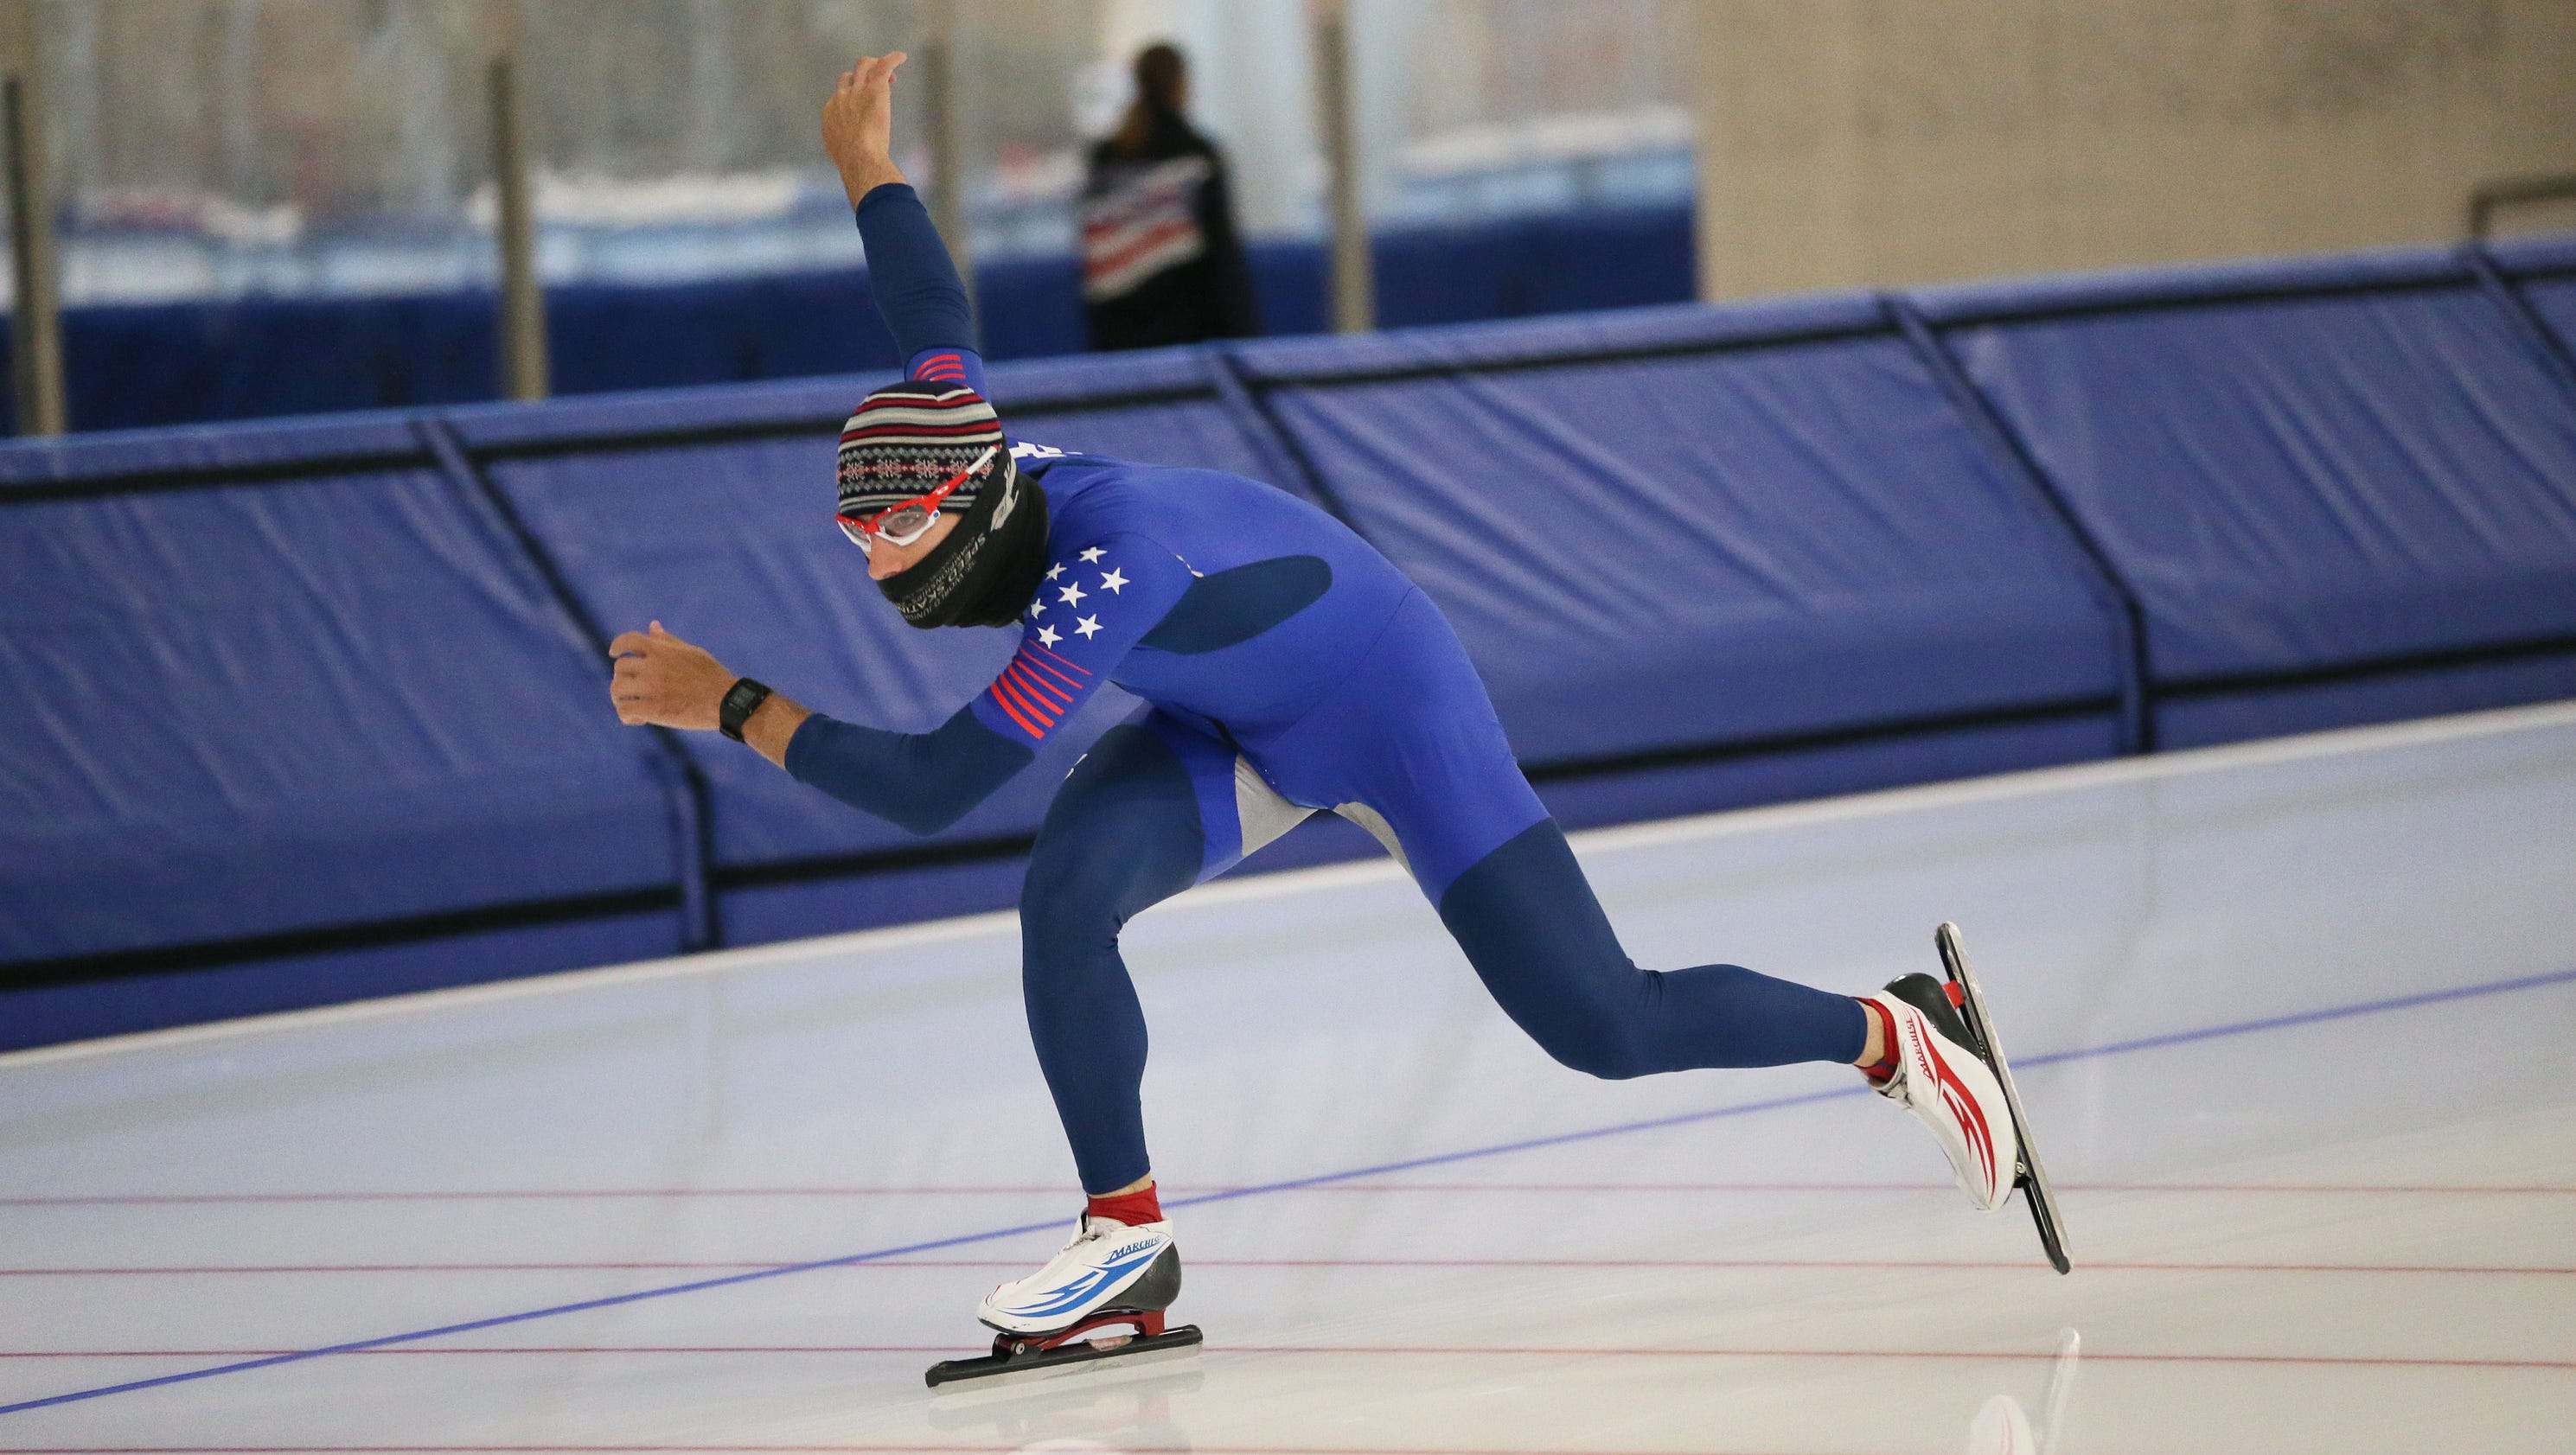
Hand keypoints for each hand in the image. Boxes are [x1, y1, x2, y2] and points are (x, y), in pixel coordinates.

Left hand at [608, 620, 734, 731]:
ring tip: (632, 705)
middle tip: (634, 690)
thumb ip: (667, 641)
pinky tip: (640, 719)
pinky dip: (627, 716)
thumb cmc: (712, 676)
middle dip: (624, 678)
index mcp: (661, 651)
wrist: (725, 701)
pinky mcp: (653, 709)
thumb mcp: (691, 652)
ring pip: (616, 689)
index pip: (628, 641)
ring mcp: (651, 688)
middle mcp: (652, 666)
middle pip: (620, 668)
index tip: (614, 653)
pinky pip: (624, 711)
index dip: (617, 646)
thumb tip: (653, 625)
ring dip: (621, 698)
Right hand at [823, 51, 907, 206]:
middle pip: (847, 78)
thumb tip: (857, 188)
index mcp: (830, 114)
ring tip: (890, 76)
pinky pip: (883, 64)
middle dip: (860, 80)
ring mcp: (857, 91)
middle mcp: (840, 98)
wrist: (859, 159)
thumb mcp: (844, 165)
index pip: (839, 98)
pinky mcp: (875, 88)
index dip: (853, 102)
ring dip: (876, 67)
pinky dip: (893, 58)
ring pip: (863, 65)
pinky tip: (902, 57)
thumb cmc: (854, 168)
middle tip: (877, 89)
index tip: (865, 114)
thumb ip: (849, 165)